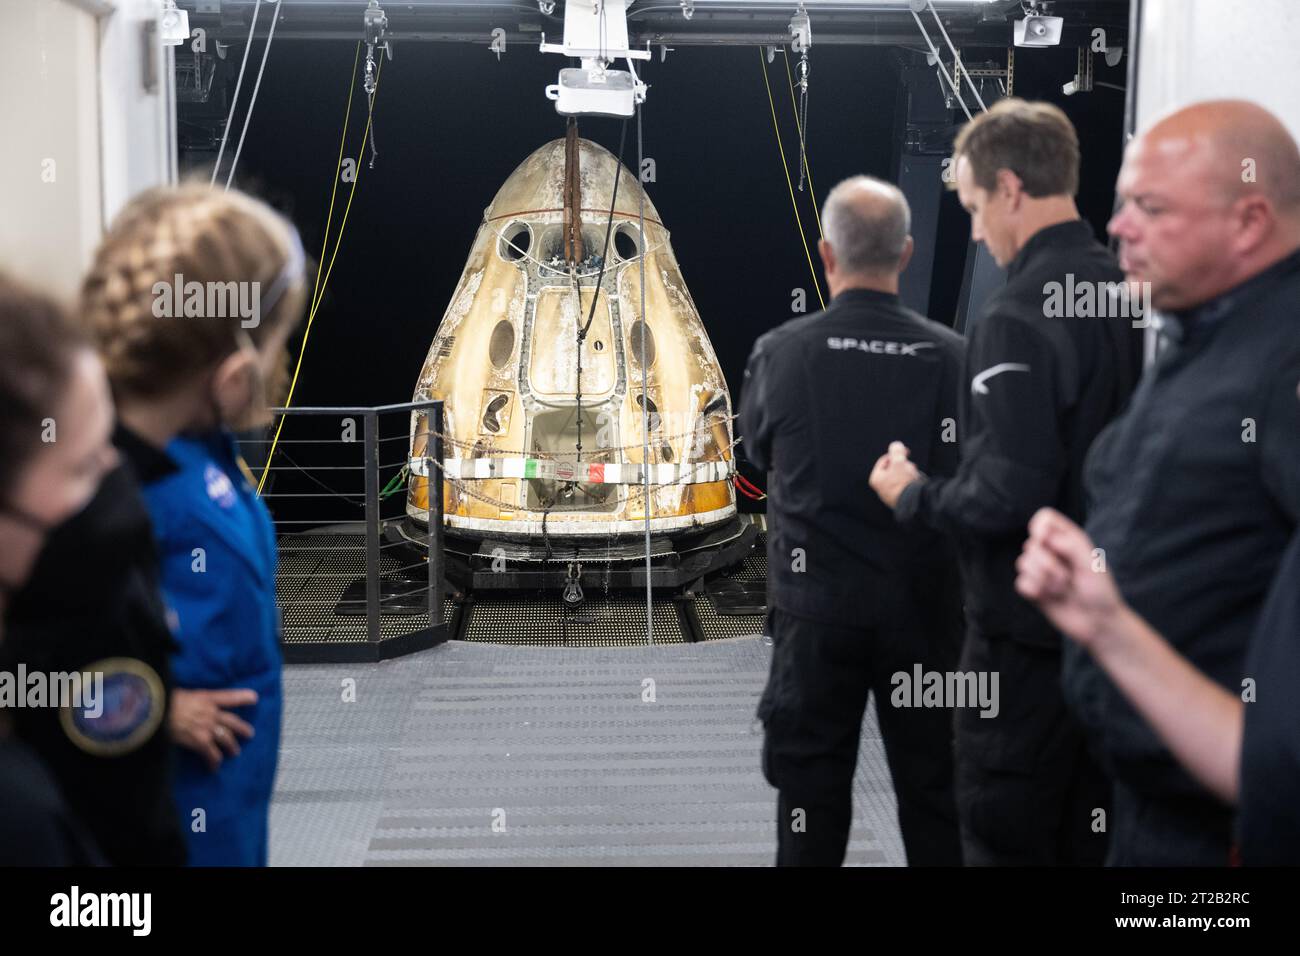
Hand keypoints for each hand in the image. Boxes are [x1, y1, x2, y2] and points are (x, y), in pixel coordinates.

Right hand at [169, 688, 256, 770]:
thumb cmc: (162, 701)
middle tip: (250, 734)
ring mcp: (207, 727)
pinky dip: (214, 762)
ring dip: (232, 747)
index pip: (228, 696)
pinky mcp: (200, 741)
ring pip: (226, 739)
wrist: (154, 712)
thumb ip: (189, 701)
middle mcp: (210, 712)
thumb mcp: (179, 694)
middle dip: (242, 728)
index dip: (242, 697)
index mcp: (205, 698)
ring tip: (234, 753)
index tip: (255, 698)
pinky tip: (213, 768)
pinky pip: (212, 754)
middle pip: (232, 721)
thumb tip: (186, 703)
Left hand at [869, 441, 920, 508]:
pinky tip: (917, 483)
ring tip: (915, 475)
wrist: (913, 502)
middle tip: (911, 465)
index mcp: (876, 479)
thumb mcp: (899, 461)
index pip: (885, 460)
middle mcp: (880, 489)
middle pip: (893, 469)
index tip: (907, 452)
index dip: (896, 453)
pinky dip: (911, 483)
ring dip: (908, 473)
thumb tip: (896, 445)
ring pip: (900, 478)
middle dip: (903, 465)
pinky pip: (905, 487)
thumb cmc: (903, 481)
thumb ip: (896, 450)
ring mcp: (890, 496)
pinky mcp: (900, 501)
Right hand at [1015, 507, 1126, 647]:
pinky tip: (1050, 598)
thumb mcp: (1092, 564)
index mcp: (1068, 540)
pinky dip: (1036, 591)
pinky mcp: (1033, 590)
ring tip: (1062, 589)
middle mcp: (1051, 552)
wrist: (1098, 623)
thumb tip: (1045, 537)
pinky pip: (1020, 584)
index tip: (1044, 538)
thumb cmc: (1100, 591)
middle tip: (1068, 577)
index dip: (1040, 526)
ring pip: (1022, 564)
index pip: (1044, 518)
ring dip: (1044, 579)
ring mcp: (1041, 571)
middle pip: (1030, 544)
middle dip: (1047, 563)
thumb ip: (1071, 545)